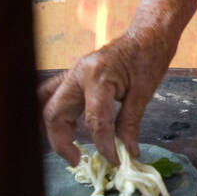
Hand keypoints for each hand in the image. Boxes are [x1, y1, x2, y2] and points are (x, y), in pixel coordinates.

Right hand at [38, 27, 175, 165]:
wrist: (147, 34)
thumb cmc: (149, 58)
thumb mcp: (144, 93)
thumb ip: (130, 123)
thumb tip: (127, 152)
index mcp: (99, 77)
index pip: (95, 121)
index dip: (103, 146)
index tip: (114, 161)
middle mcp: (78, 73)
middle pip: (55, 113)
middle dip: (62, 142)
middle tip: (77, 160)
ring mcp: (72, 72)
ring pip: (47, 104)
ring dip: (54, 129)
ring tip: (69, 148)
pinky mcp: (73, 75)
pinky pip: (53, 95)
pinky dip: (55, 114)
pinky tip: (64, 128)